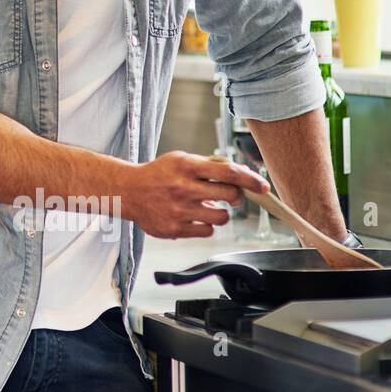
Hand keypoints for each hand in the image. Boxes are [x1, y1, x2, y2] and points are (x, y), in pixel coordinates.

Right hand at [119, 151, 267, 239]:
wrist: (127, 192)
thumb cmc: (157, 175)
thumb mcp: (179, 160)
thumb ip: (208, 166)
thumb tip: (241, 174)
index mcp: (186, 166)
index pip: (228, 172)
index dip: (250, 179)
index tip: (262, 186)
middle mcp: (183, 187)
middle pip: (231, 196)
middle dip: (235, 197)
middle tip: (229, 196)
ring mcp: (179, 210)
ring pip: (222, 217)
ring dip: (221, 213)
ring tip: (207, 207)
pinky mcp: (176, 228)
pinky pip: (208, 231)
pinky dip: (205, 225)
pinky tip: (194, 217)